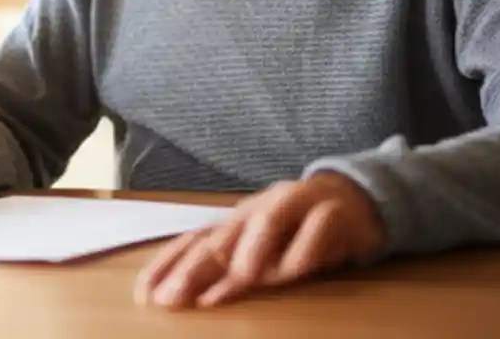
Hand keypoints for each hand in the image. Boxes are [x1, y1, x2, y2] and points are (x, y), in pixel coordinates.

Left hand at [134, 173, 385, 308]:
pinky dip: (303, 250)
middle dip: (194, 269)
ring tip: (228, 286)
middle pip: (222, 237)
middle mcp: (257, 210)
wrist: (354, 199)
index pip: (194, 241)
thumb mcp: (260, 249)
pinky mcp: (332, 214)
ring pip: (267, 222)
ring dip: (248, 253)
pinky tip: (291, 272)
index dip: (168, 266)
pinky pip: (316, 230)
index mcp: (235, 221)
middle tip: (173, 300)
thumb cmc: (297, 232)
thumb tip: (187, 296)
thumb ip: (227, 269)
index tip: (145, 297)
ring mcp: (295, 206)